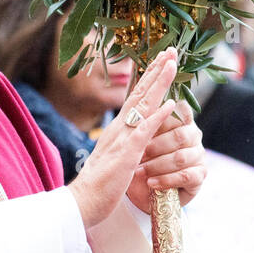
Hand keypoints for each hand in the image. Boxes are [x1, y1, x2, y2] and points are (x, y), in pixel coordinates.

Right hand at [67, 47, 180, 229]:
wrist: (82, 202)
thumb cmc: (99, 185)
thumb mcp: (117, 158)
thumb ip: (127, 144)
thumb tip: (138, 135)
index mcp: (118, 129)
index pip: (137, 98)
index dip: (150, 79)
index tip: (163, 61)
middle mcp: (119, 128)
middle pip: (140, 93)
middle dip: (157, 70)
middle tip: (172, 50)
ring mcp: (122, 139)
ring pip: (143, 105)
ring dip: (158, 84)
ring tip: (172, 65)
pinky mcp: (126, 154)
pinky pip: (144, 132)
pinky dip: (157, 117)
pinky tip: (170, 105)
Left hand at [125, 100, 206, 211]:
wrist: (143, 191)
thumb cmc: (139, 159)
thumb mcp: (137, 137)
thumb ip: (144, 117)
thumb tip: (138, 92)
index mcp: (180, 120)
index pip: (179, 110)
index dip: (168, 110)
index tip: (160, 107)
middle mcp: (193, 135)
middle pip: (179, 135)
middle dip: (156, 146)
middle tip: (137, 154)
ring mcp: (198, 155)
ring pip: (180, 157)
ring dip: (156, 165)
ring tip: (138, 171)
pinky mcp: (199, 176)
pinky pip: (186, 176)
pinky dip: (165, 180)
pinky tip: (151, 183)